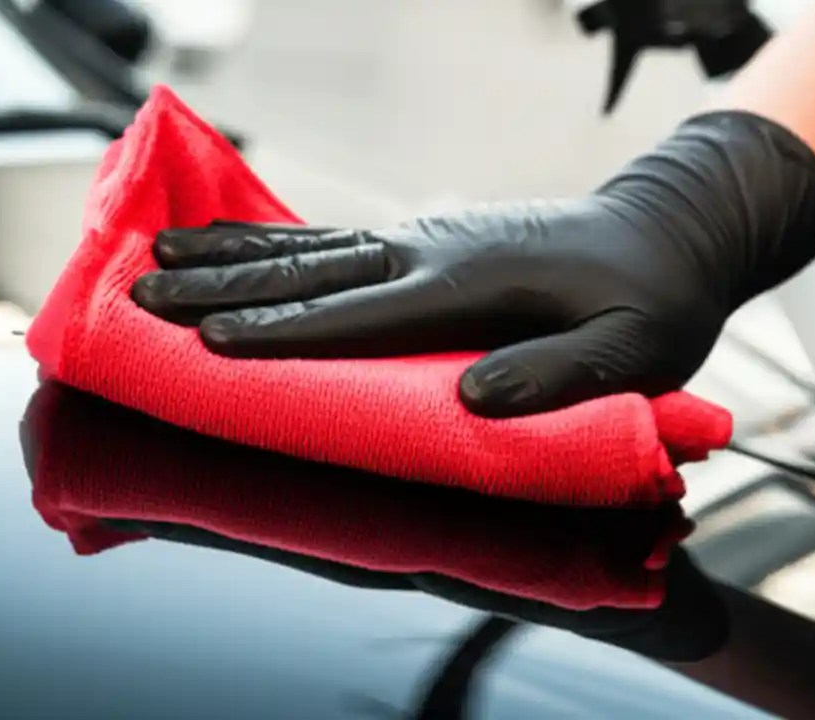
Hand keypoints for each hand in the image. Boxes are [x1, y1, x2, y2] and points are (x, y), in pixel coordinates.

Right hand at [132, 112, 814, 416]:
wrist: (669, 229)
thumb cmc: (653, 300)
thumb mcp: (634, 350)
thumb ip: (556, 375)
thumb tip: (470, 400)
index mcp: (472, 285)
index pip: (360, 313)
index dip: (285, 331)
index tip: (212, 342)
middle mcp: (432, 250)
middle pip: (311, 270)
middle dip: (224, 286)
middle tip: (145, 291)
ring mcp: (424, 236)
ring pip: (310, 245)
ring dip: (231, 256)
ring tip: (158, 256)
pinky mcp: (424, 238)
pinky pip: (333, 238)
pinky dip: (272, 241)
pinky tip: (229, 244)